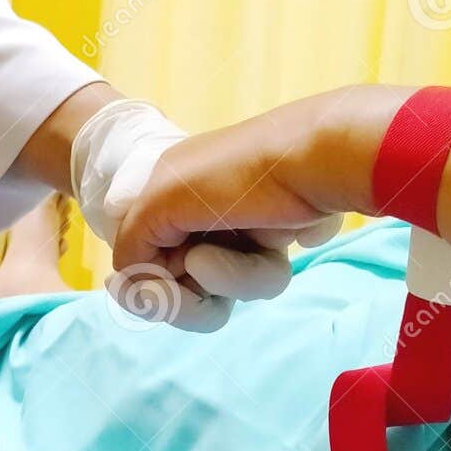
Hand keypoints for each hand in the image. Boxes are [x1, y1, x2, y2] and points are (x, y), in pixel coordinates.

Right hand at [111, 108, 344, 289]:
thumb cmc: (239, 173)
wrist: (320, 158)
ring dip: (234, 277)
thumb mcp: (163, 199)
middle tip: (206, 266)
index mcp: (162, 195)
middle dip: (190, 290)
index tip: (152, 292)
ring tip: (255, 244)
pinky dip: (263, 269)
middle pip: (177, 286)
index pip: (138, 261)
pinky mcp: (269, 244)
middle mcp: (194, 216)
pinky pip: (255, 281)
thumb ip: (131, 243)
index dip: (146, 284)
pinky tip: (282, 239)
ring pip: (219, 291)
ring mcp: (232, 232)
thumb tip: (130, 282)